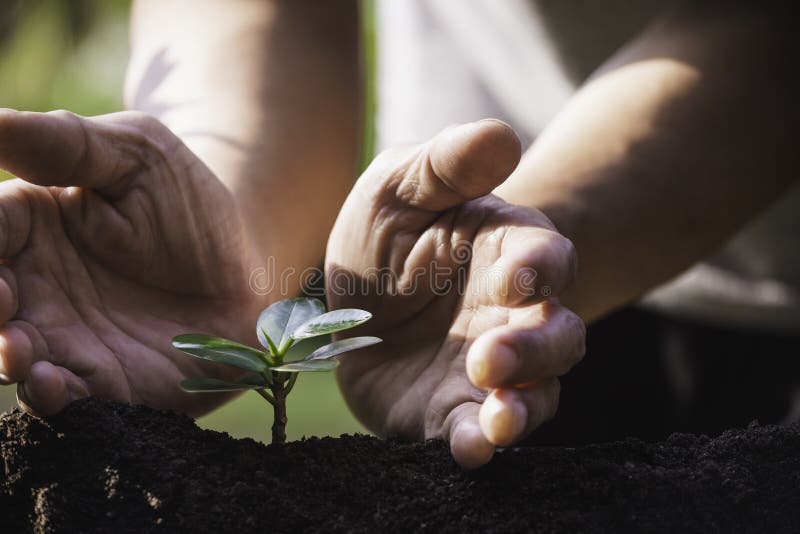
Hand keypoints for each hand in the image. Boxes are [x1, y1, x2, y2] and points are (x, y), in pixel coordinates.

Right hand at [0, 109, 264, 415]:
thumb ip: (64, 144)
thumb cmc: (187, 201)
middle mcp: (35, 288)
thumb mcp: (137, 156)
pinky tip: (52, 384)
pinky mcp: (107, 383)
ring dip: (7, 354)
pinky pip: (68, 400)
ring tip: (16, 346)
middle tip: (3, 297)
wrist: (248, 262)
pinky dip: (51, 397)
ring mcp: (66, 340)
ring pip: (15, 355)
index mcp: (30, 225)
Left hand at [326, 120, 585, 467]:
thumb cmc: (383, 235)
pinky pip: (480, 431)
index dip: (542, 269)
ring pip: (536, 392)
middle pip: (558, 333)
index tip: (516, 279)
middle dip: (535, 348)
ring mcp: (489, 370)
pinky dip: (482, 444)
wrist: (346, 301)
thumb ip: (446, 164)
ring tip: (497, 417)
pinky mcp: (455, 411)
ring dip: (523, 406)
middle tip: (490, 356)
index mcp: (508, 252)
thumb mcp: (396, 187)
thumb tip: (502, 135)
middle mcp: (512, 315)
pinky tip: (469, 448)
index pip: (548, 258)